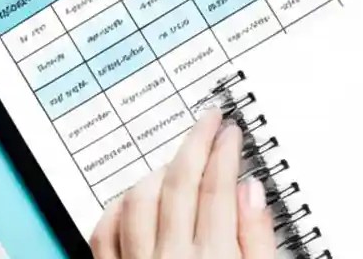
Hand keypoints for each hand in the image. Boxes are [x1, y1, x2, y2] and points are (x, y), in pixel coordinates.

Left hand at [90, 108, 275, 258]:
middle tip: (208, 121)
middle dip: (196, 143)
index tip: (230, 133)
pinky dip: (119, 207)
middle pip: (178, 183)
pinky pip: (104, 231)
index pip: (217, 188)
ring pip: (138, 200)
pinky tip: (136, 198)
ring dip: (158, 173)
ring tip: (178, 162)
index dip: (224, 152)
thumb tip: (251, 192)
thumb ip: (258, 241)